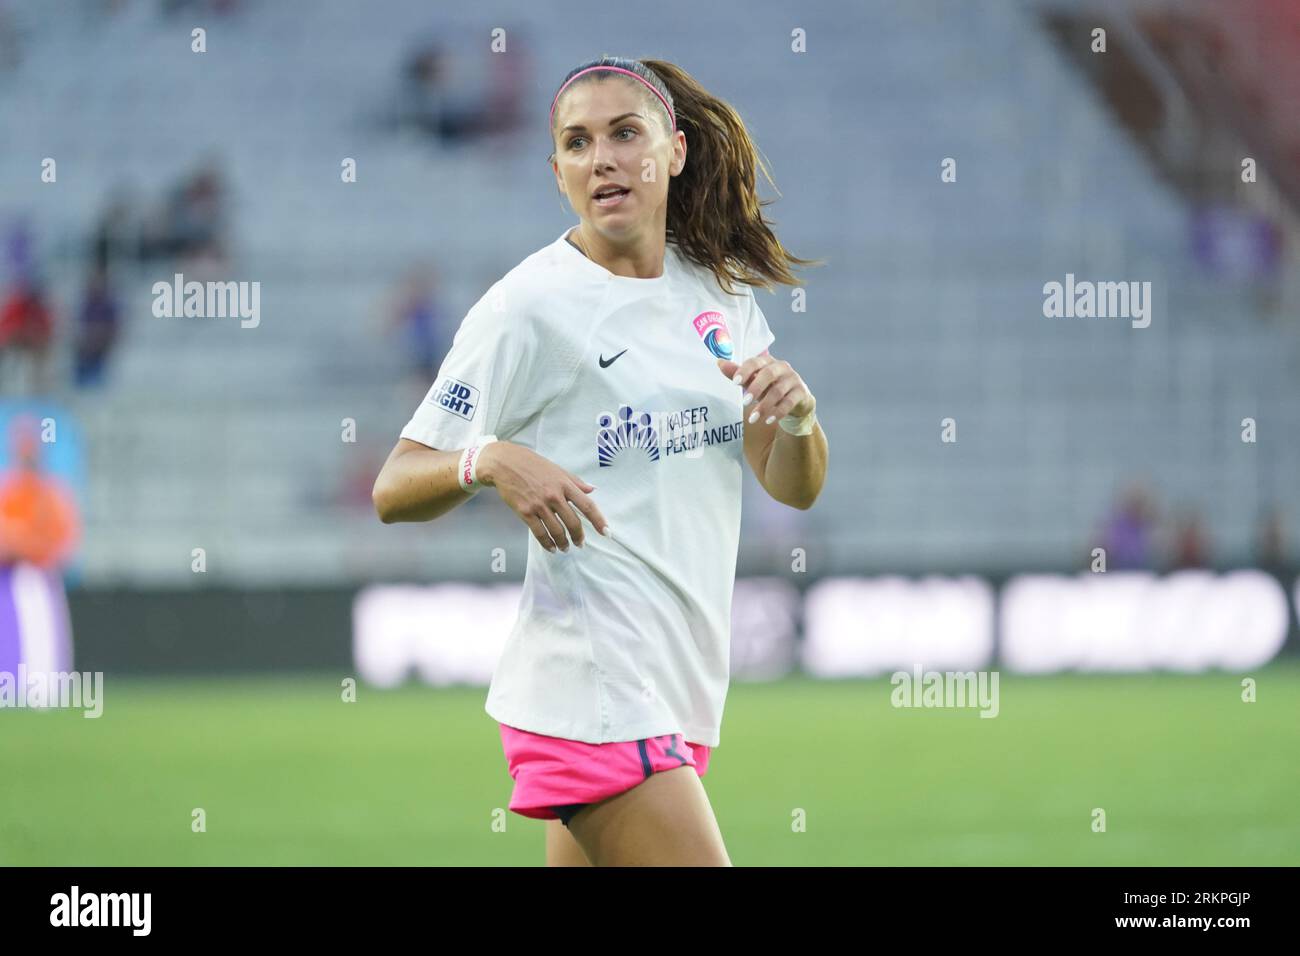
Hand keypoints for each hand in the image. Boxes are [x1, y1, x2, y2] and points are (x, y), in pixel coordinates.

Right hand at [476, 442, 608, 551]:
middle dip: (578, 537)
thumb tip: (592, 489)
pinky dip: (547, 544)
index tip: (606, 533)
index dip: (599, 521)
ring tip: (565, 547)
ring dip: (563, 543)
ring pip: (557, 531)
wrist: (505, 463)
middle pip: (573, 523)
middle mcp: (554, 495)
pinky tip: (551, 547)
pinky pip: (539, 533)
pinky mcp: (525, 512)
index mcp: (565, 484)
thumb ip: (576, 482)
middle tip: (580, 544)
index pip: (588, 506)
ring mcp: (539, 505)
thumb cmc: (532, 465)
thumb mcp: (558, 469)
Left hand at [717, 354, 814, 425]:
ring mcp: (793, 379)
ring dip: (764, 405)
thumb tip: (719, 362)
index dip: (745, 370)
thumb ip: (738, 374)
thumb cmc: (769, 388)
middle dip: (755, 388)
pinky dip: (778, 412)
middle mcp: (782, 367)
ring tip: (753, 419)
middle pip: (769, 374)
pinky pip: (789, 402)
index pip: (755, 362)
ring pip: (778, 391)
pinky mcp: (801, 393)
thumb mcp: (753, 381)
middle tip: (744, 402)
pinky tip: (768, 420)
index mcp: (767, 362)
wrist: (795, 400)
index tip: (735, 383)